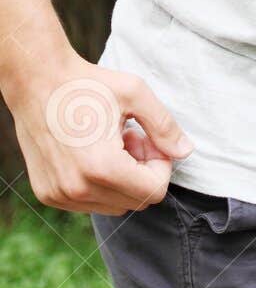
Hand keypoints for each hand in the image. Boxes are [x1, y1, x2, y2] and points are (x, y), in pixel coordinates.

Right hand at [7, 55, 194, 215]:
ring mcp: (59, 195)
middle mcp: (78, 189)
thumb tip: (186, 152)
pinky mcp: (48, 194)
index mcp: (102, 167)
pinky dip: (99, 183)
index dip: (161, 165)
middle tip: (131, 137)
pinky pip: (89, 202)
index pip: (154, 192)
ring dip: (121, 179)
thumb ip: (164, 126)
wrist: (37, 81)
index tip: (149, 139)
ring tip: (110, 143)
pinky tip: (91, 151)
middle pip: (135, 201)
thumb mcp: (135, 94)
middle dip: (142, 171)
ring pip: (113, 205)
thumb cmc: (87, 84)